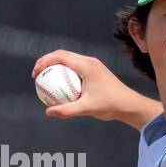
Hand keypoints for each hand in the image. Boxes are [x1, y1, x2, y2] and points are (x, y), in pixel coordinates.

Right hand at [31, 50, 159, 127]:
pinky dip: (66, 73)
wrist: (130, 105)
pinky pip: (76, 68)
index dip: (43, 62)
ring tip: (45, 79)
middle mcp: (90, 61)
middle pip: (62, 55)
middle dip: (46, 62)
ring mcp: (93, 65)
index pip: (59, 56)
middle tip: (37, 76)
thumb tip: (48, 111)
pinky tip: (60, 87)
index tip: (35, 75)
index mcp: (87, 65)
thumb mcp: (87, 109)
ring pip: (69, 60)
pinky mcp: (96, 71)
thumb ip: (67, 110)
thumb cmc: (111, 106)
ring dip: (56, 66)